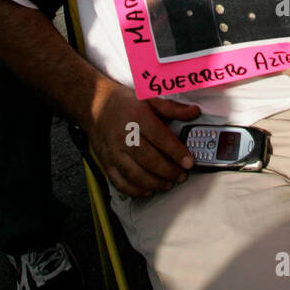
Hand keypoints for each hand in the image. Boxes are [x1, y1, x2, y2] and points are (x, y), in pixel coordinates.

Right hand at [88, 83, 200, 197]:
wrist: (94, 105)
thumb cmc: (124, 103)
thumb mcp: (150, 99)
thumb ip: (173, 108)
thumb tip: (194, 112)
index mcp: (137, 117)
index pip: (161, 138)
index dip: (177, 153)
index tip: (189, 162)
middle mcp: (124, 135)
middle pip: (149, 159)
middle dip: (168, 171)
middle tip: (181, 176)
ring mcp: (113, 151)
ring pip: (135, 174)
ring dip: (154, 183)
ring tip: (168, 184)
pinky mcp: (106, 162)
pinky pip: (120, 182)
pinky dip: (135, 190)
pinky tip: (148, 190)